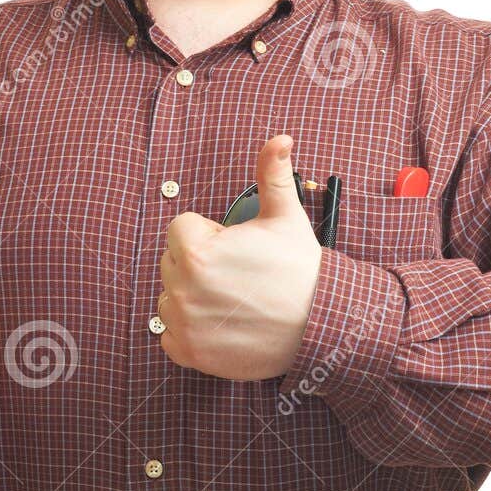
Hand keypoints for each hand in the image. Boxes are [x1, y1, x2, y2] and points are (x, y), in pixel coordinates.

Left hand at [157, 134, 321, 379]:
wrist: (321, 324)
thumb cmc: (301, 270)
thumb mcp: (286, 216)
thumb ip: (273, 173)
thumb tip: (280, 138)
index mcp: (197, 251)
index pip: (181, 229)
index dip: (209, 235)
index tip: (235, 248)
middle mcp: (183, 289)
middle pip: (173, 262)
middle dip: (198, 263)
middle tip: (237, 274)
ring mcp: (184, 324)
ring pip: (170, 296)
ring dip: (190, 295)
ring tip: (231, 299)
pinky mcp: (190, 353)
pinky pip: (169, 335)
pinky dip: (188, 330)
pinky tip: (220, 323)